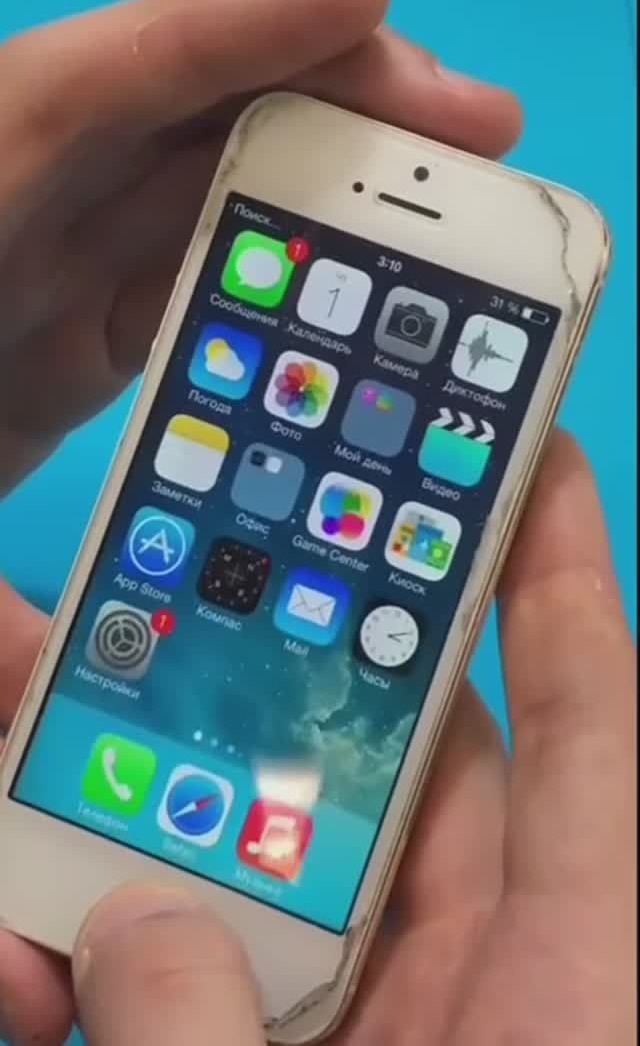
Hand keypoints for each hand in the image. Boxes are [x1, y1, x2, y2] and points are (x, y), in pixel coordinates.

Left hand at [0, 0, 519, 494]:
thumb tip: (35, 703)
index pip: (101, 84)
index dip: (233, 28)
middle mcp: (22, 209)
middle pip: (187, 121)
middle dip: (335, 105)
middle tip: (475, 131)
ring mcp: (50, 268)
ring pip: (208, 197)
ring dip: (327, 193)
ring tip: (448, 211)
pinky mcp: (74, 333)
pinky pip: (192, 283)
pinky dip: (277, 281)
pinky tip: (355, 309)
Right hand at [0, 432, 633, 1044]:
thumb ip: (211, 1034)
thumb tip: (121, 918)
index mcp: (571, 974)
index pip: (580, 713)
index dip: (556, 569)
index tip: (530, 450)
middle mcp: (491, 969)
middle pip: (410, 751)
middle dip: (313, 652)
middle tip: (228, 558)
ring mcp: (399, 1011)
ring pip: (308, 841)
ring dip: (210, 779)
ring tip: (103, 702)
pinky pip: (248, 943)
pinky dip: (169, 907)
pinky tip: (70, 881)